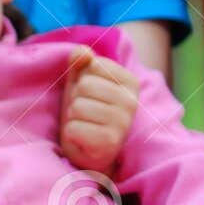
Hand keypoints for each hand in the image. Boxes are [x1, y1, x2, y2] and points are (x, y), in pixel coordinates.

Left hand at [60, 46, 138, 174]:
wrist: (90, 152)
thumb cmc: (87, 111)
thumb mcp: (82, 81)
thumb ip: (81, 61)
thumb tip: (81, 52)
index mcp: (130, 82)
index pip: (93, 65)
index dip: (83, 80)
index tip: (92, 96)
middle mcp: (131, 102)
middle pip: (84, 86)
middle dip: (77, 99)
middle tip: (86, 114)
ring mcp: (122, 123)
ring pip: (77, 107)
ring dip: (73, 118)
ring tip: (85, 126)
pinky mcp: (109, 143)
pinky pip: (73, 128)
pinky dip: (72, 134)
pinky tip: (83, 140)